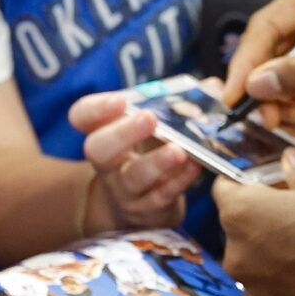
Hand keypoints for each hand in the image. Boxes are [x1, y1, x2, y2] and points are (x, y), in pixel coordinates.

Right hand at [68, 91, 201, 230]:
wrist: (141, 207)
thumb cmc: (148, 154)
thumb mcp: (154, 128)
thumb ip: (178, 104)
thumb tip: (212, 85)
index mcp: (104, 132)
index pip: (82, 116)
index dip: (96, 108)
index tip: (121, 101)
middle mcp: (108, 163)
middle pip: (98, 149)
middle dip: (123, 133)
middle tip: (149, 118)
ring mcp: (125, 190)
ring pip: (133, 178)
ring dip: (157, 162)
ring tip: (178, 151)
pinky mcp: (148, 210)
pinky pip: (161, 197)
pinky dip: (180, 181)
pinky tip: (195, 167)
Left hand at [214, 165, 294, 295]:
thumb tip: (291, 165)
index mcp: (243, 213)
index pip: (225, 187)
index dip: (247, 180)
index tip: (268, 181)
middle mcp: (238, 254)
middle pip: (240, 227)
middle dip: (264, 217)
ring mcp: (255, 290)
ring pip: (257, 260)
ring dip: (275, 251)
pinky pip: (274, 289)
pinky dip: (288, 281)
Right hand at [218, 0, 294, 133]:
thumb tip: (255, 85)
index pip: (271, 21)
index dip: (248, 58)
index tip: (232, 92)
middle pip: (273, 46)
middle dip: (260, 82)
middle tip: (246, 116)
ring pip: (284, 71)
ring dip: (275, 100)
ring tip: (270, 126)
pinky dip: (293, 107)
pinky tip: (288, 125)